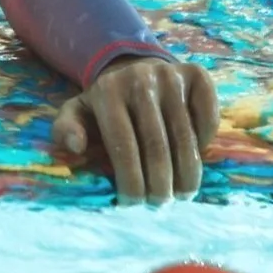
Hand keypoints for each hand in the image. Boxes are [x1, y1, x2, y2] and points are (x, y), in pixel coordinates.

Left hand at [52, 56, 218, 204]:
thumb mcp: (77, 112)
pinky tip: (194, 159)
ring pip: (185, 136)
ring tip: (182, 194)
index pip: (122, 144)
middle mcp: (141, 79)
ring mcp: (171, 75)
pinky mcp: (197, 75)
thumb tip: (76, 146)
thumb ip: (65, 129)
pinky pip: (207, 117)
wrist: (136, 68)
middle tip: (161, 204)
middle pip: (156, 144)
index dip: (130, 179)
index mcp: (108, 91)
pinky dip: (204, 143)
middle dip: (160, 183)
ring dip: (186, 173)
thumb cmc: (107, 104)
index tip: (134, 204)